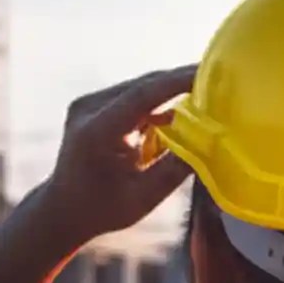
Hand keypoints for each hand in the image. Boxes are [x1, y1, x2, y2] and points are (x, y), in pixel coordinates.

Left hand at [41, 66, 195, 246]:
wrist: (63, 209)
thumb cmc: (103, 209)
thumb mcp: (144, 196)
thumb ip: (177, 167)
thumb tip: (213, 142)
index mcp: (97, 130)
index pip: (143, 94)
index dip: (178, 81)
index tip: (210, 73)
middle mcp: (89, 109)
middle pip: (143, 85)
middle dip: (181, 80)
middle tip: (220, 78)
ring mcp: (90, 104)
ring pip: (140, 87)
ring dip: (172, 88)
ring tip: (208, 90)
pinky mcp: (96, 106)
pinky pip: (134, 96)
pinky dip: (159, 100)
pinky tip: (184, 105)